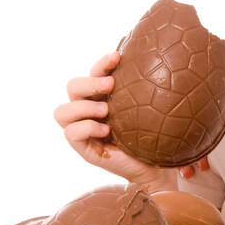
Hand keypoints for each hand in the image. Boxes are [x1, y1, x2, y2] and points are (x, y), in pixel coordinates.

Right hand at [53, 51, 187, 187]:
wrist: (157, 168)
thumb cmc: (156, 135)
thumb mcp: (151, 108)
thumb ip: (148, 87)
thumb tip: (162, 56)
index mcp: (103, 96)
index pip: (93, 72)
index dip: (101, 63)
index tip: (118, 57)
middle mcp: (89, 110)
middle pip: (71, 86)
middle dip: (89, 83)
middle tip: (110, 85)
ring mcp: (83, 129)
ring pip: (62, 111)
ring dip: (83, 106)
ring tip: (107, 111)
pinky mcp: (84, 149)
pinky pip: (71, 133)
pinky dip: (87, 128)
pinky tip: (107, 130)